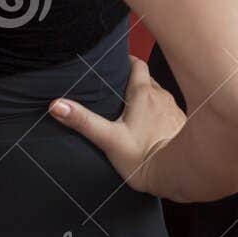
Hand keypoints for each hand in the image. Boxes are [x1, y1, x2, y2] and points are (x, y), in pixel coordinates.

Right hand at [47, 56, 186, 195]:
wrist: (177, 174)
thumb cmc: (142, 158)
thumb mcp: (108, 138)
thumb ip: (83, 121)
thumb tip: (57, 105)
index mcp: (144, 93)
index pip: (138, 64)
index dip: (127, 61)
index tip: (116, 63)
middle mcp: (161, 97)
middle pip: (147, 79)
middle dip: (134, 80)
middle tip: (118, 88)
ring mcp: (173, 110)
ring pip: (158, 95)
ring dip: (147, 97)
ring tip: (131, 107)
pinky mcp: (180, 124)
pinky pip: (168, 111)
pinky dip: (158, 112)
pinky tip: (150, 125)